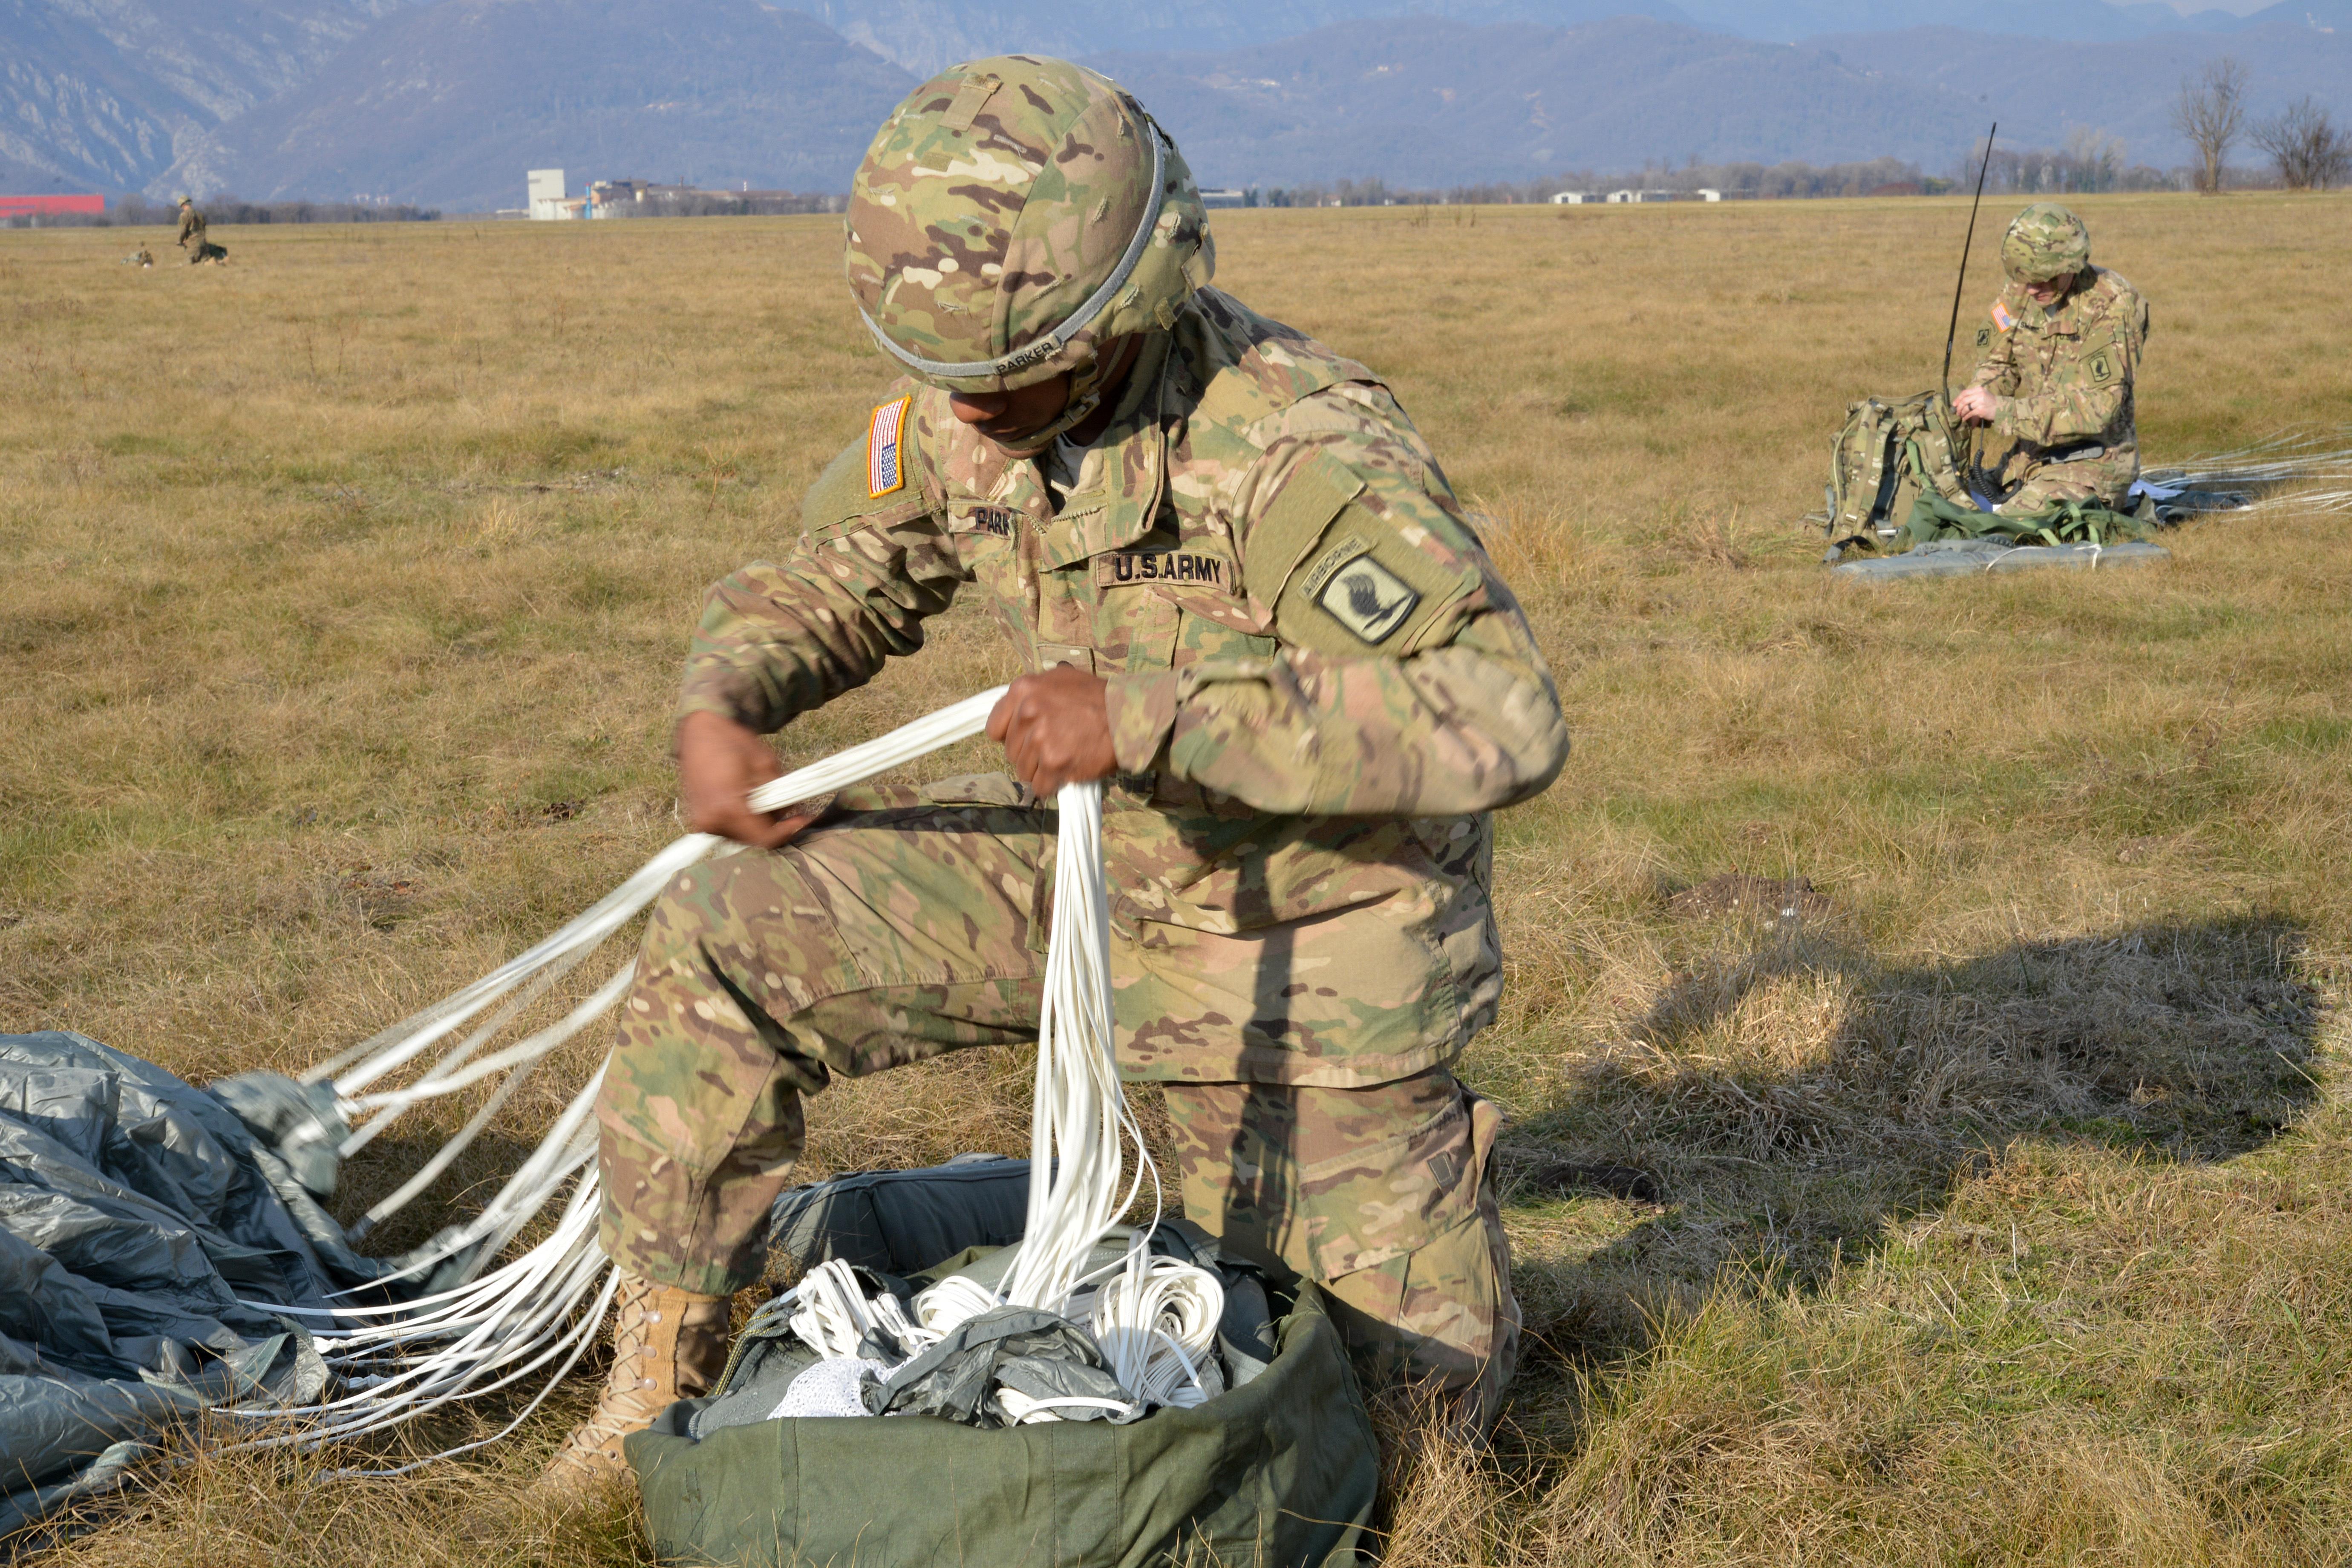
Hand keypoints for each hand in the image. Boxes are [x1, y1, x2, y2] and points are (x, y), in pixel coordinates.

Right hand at [674, 710, 827, 848]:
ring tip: (766, 800)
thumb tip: (791, 811)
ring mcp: (702, 822)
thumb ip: (780, 793)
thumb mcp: (765, 763)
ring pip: (742, 836)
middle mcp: (712, 821)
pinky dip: (743, 820)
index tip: (803, 819)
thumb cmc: (731, 742)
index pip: (764, 838)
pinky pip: (729, 829)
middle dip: (773, 826)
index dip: (787, 831)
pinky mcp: (699, 819)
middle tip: (787, 807)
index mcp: (728, 808)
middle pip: (754, 840)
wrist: (700, 732)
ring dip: (758, 824)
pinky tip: (749, 801)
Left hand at [988, 665, 1115, 795]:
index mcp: (1024, 689)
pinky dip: (1051, 785)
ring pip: (1023, 771)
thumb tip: (1015, 711)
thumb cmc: (1097, 698)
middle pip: (1010, 751)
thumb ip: (1033, 694)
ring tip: (1062, 759)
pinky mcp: (1054, 763)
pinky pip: (1040, 786)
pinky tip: (1066, 773)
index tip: (1025, 738)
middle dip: (1028, 754)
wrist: (1128, 716)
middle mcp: (1027, 712)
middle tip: (1053, 747)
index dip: (1009, 736)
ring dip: (1040, 771)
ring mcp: (1040, 739)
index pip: (994, 727)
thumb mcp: (1061, 680)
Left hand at [1952, 385, 1997, 423]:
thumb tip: (1959, 401)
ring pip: (1966, 408)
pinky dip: (1965, 417)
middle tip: (1957, 412)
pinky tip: (1964, 419)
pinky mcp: (1981, 410)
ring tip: (1961, 416)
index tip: (1954, 404)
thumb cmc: (1990, 402)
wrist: (2001, 408)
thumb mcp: (1983, 394)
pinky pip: (1969, 414)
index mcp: (1979, 389)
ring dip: (1961, 413)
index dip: (1958, 399)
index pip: (1965, 392)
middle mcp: (1979, 394)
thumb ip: (1973, 395)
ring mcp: (1980, 402)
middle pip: (1964, 400)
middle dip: (1958, 407)